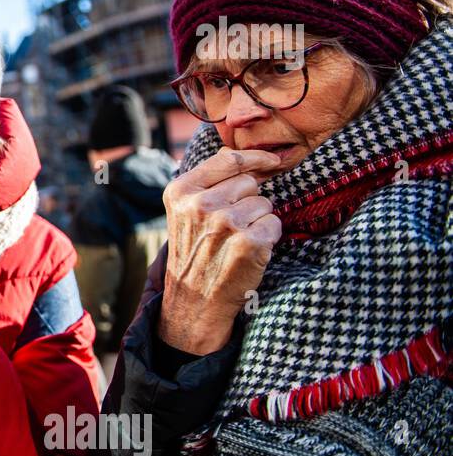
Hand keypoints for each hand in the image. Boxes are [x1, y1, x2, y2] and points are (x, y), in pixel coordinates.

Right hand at [159, 147, 282, 354]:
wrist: (193, 301)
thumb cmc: (194, 253)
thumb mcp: (185, 212)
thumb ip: (208, 181)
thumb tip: (240, 154)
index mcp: (181, 192)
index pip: (229, 159)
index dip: (256, 158)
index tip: (272, 161)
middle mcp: (201, 204)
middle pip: (249, 182)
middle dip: (248, 200)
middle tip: (231, 226)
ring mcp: (225, 223)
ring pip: (264, 203)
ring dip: (258, 220)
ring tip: (236, 241)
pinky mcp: (249, 242)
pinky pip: (275, 224)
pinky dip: (269, 238)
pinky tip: (249, 252)